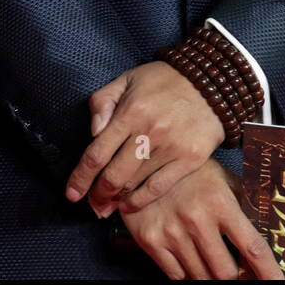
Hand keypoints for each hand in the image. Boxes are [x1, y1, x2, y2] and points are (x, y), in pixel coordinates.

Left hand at [65, 60, 224, 216]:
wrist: (212, 82)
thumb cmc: (164, 81)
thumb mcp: (128, 79)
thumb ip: (103, 101)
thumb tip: (93, 131)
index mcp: (131, 111)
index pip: (97, 152)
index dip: (80, 178)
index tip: (71, 193)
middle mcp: (149, 131)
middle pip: (113, 175)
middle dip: (97, 194)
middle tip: (92, 203)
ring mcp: (171, 148)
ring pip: (134, 184)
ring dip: (116, 199)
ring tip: (108, 205)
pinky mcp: (190, 160)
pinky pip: (158, 188)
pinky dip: (140, 201)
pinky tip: (129, 204)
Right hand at [120, 157, 284, 279]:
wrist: (140, 159)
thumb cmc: (186, 170)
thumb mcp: (220, 177)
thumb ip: (244, 201)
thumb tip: (269, 225)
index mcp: (220, 202)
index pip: (253, 247)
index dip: (269, 271)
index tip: (278, 283)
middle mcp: (197, 219)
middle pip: (226, 272)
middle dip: (235, 276)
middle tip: (236, 269)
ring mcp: (172, 232)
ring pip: (201, 277)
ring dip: (210, 275)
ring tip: (211, 259)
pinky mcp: (151, 241)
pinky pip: (176, 276)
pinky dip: (187, 274)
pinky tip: (190, 259)